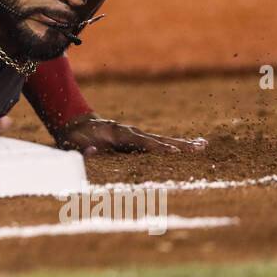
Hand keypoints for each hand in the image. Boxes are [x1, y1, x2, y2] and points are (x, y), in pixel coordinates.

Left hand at [54, 113, 206, 156]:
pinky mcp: (137, 142)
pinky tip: (192, 147)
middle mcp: (130, 133)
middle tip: (200, 146)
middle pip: (157, 139)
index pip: (140, 141)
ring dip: (182, 144)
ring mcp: (135, 136)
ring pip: (161, 141)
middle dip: (178, 144)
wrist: (76, 125)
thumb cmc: (75, 138)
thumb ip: (83, 148)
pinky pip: (157, 145)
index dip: (156, 147)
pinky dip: (174, 146)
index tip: (172, 151)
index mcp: (117, 133)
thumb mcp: (73, 144)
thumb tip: (95, 151)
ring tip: (203, 145)